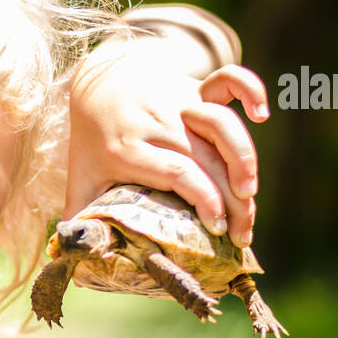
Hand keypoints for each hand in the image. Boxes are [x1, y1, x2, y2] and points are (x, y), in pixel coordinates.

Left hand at [65, 51, 270, 248]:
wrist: (97, 81)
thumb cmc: (92, 140)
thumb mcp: (80, 177)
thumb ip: (78, 217)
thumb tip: (76, 258)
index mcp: (125, 149)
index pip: (176, 173)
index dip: (203, 199)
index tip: (215, 228)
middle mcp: (156, 123)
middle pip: (206, 158)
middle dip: (232, 199)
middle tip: (241, 233)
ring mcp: (178, 102)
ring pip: (221, 123)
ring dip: (244, 157)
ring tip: (250, 193)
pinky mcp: (195, 88)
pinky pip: (228, 79)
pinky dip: (250, 89)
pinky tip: (262, 113)